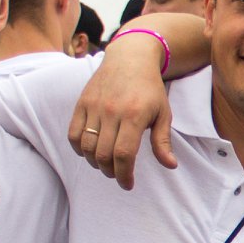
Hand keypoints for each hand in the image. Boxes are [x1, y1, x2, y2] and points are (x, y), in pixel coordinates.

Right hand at [69, 36, 177, 189]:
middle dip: (110, 171)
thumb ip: (163, 141)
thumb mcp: (163, 113)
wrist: (130, 59)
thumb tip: (170, 166)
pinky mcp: (81, 103)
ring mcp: (94, 106)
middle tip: (118, 174)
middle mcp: (112, 111)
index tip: (128, 184)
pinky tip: (90, 151)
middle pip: (103, 154)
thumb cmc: (150, 89)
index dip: (124, 174)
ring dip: (94, 163)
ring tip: (105, 164)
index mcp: (134, 115)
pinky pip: (73, 134)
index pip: (124, 154)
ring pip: (87, 146)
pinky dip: (79, 148)